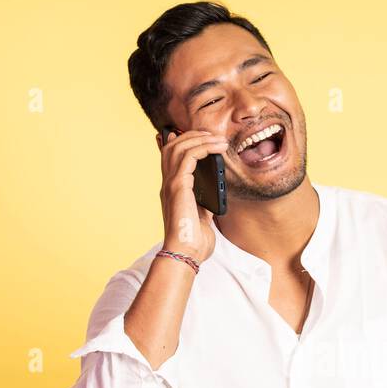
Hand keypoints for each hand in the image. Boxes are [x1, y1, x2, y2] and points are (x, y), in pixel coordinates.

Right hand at [156, 127, 229, 260]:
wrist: (186, 254)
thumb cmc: (194, 242)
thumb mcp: (202, 217)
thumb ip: (204, 202)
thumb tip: (213, 193)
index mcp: (172, 190)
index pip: (169, 157)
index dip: (177, 140)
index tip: (196, 133)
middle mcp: (168, 184)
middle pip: (172, 146)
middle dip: (192, 135)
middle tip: (213, 134)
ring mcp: (171, 184)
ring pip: (179, 146)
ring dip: (200, 138)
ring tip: (219, 139)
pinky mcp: (178, 186)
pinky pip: (188, 156)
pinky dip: (203, 147)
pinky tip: (216, 147)